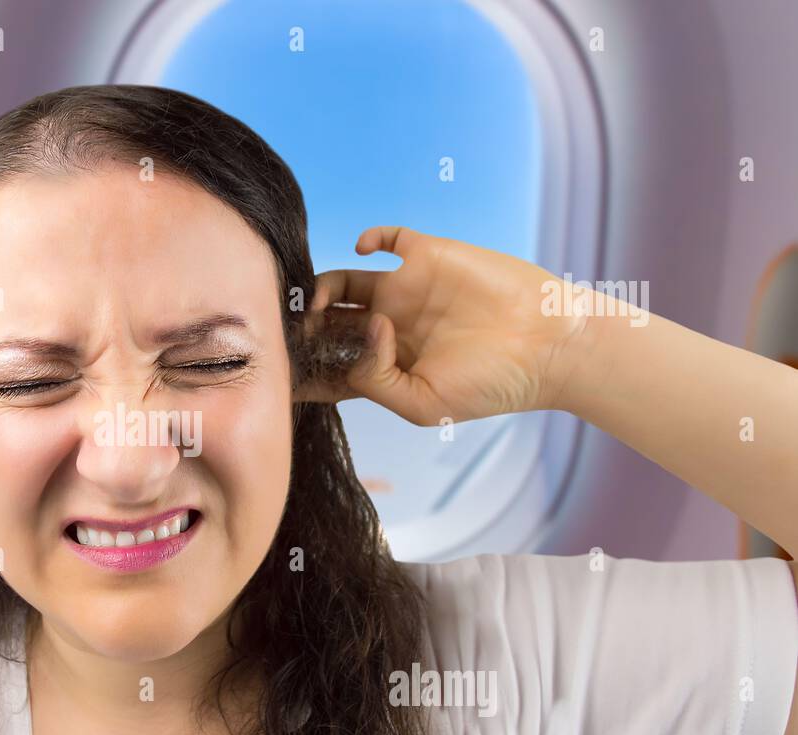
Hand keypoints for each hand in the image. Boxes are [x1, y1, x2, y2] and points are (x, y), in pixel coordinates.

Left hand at [295, 226, 590, 423]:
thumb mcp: (424, 404)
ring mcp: (406, 291)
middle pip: (326, 322)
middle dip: (300, 328)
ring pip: (342, 282)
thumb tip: (363, 333)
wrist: (548, 346)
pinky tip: (359, 251)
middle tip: (284, 331)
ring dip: (318, 288)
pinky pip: (386, 239)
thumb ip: (375, 379)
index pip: (329, 365)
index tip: (277, 373)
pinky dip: (366, 238)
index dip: (302, 368)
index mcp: (386, 366)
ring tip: (314, 303)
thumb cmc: (493, 385)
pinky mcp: (428, 258)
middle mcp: (389, 327)